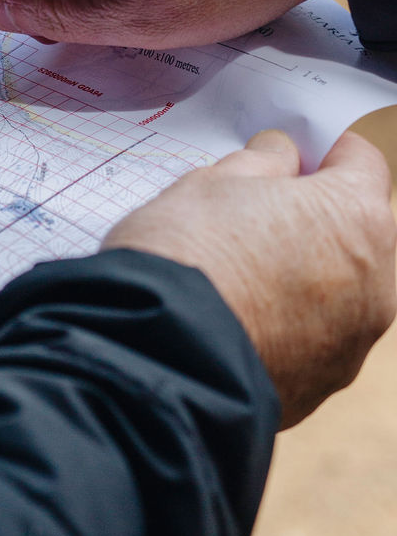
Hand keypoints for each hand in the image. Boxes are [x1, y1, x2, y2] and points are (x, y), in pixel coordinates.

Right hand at [102, 129, 395, 427]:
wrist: (159, 355)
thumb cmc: (188, 255)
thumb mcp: (214, 182)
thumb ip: (261, 163)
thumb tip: (280, 158)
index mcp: (358, 218)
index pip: (362, 163)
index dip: (324, 151)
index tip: (293, 154)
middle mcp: (375, 284)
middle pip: (359, 231)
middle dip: (318, 217)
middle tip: (259, 213)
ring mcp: (353, 341)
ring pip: (341, 290)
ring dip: (307, 274)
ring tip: (243, 271)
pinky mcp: (323, 383)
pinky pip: (315, 339)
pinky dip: (289, 324)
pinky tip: (239, 316)